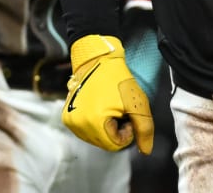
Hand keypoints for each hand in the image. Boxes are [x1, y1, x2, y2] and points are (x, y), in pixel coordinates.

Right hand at [63, 34, 153, 153]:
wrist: (97, 60)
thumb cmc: (118, 79)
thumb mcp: (138, 104)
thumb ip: (144, 129)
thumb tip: (146, 151)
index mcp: (94, 122)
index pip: (115, 144)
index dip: (126, 131)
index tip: (126, 113)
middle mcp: (78, 124)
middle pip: (104, 143)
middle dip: (115, 130)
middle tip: (118, 110)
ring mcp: (70, 121)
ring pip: (95, 138)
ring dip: (105, 127)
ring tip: (108, 107)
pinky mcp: (66, 116)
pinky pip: (85, 131)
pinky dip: (94, 124)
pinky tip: (98, 108)